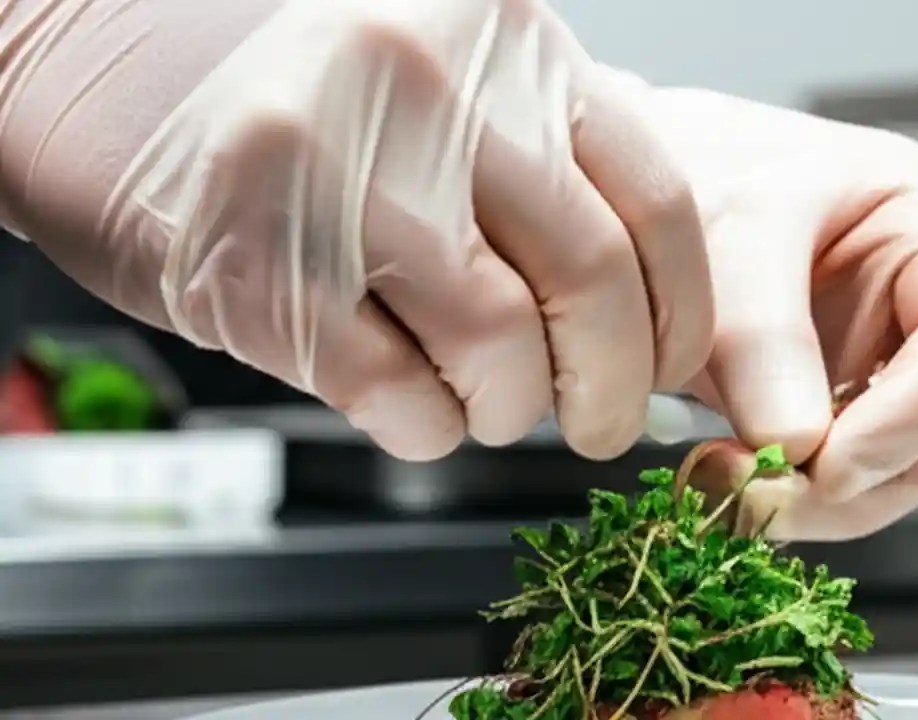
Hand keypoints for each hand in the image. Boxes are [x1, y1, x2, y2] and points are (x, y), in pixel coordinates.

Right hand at [0, 0, 711, 460]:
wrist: (100, 70)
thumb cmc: (299, 96)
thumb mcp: (448, 84)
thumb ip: (542, 167)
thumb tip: (638, 305)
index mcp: (508, 44)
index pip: (656, 200)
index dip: (678, 309)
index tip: (669, 362)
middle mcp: (435, 92)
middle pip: (592, 284)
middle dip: (613, 387)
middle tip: (599, 422)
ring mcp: (342, 179)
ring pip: (500, 351)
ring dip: (506, 410)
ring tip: (482, 403)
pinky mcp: (262, 273)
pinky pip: (397, 397)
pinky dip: (426, 427)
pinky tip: (410, 404)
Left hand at [632, 82, 917, 539]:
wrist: (617, 191)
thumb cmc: (683, 170)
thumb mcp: (725, 238)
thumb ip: (763, 340)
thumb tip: (795, 449)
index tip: (833, 463)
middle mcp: (910, 294)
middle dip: (870, 478)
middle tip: (772, 499)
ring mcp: (866, 351)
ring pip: (897, 461)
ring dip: (826, 500)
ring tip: (737, 493)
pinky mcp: (817, 395)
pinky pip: (833, 467)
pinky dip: (791, 492)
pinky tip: (730, 484)